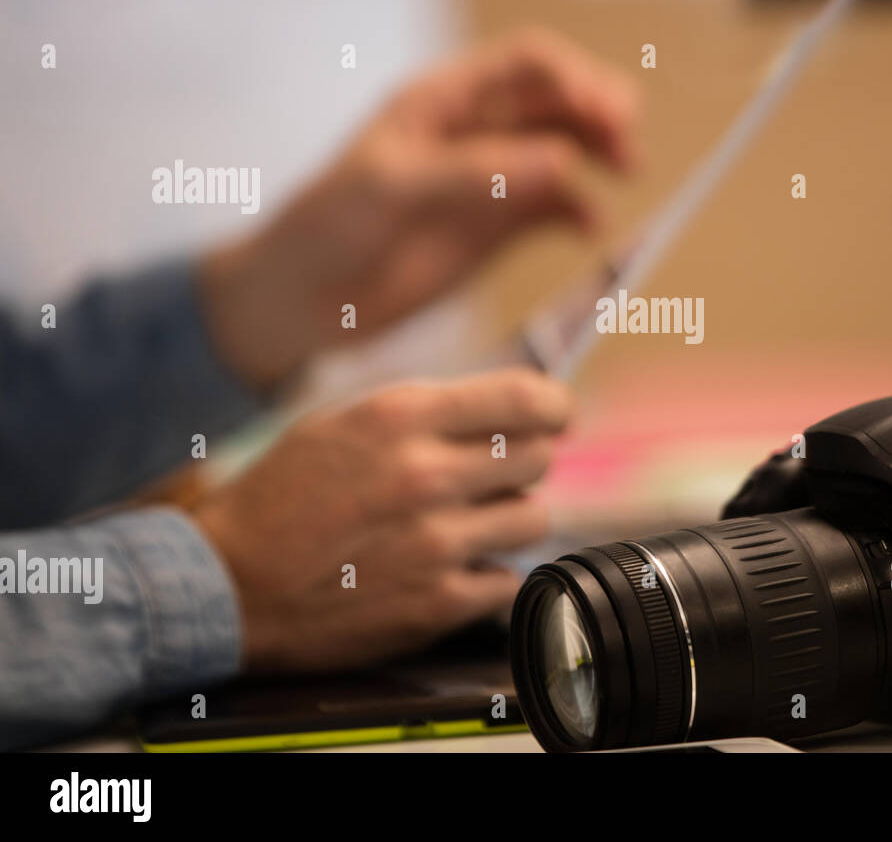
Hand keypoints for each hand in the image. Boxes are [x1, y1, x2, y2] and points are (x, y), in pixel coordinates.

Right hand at [191, 368, 571, 672]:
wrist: (226, 586)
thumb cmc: (281, 498)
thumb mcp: (344, 423)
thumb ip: (426, 413)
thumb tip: (509, 406)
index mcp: (401, 417)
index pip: (525, 397)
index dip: (553, 407)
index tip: (556, 416)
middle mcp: (425, 474)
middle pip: (538, 458)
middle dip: (520, 466)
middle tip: (487, 479)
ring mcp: (436, 542)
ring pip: (533, 518)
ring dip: (507, 520)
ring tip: (463, 526)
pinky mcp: (438, 603)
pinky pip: (509, 577)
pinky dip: (487, 574)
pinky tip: (448, 569)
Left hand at [199, 27, 640, 388]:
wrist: (299, 303)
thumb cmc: (326, 229)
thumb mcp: (393, 189)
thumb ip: (478, 173)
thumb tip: (563, 159)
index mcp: (443, 101)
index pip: (526, 66)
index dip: (573, 79)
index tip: (608, 112)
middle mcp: (475, 133)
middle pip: (556, 104)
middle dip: (598, 114)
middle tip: (629, 146)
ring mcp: (490, 182)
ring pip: (564, 152)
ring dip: (599, 157)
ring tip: (625, 175)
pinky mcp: (496, 229)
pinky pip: (554, 208)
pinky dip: (581, 212)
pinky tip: (594, 228)